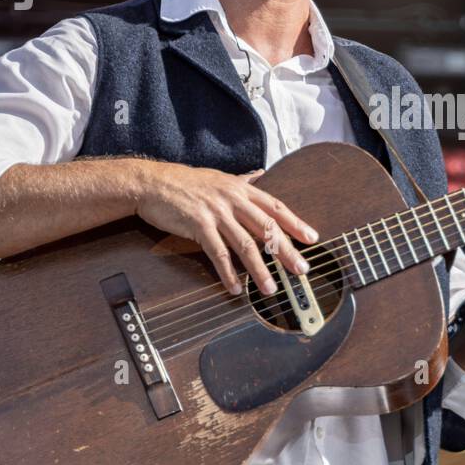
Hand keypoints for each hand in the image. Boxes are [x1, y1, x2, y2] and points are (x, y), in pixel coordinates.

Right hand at [136, 162, 317, 296]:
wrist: (152, 182)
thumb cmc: (185, 182)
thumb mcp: (219, 178)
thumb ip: (242, 180)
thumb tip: (259, 174)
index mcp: (241, 189)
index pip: (276, 207)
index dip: (295, 223)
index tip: (312, 238)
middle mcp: (233, 200)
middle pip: (267, 228)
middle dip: (286, 251)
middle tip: (301, 270)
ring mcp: (217, 212)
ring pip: (245, 244)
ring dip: (259, 270)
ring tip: (270, 289)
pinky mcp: (198, 226)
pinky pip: (218, 253)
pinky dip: (228, 273)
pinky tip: (235, 288)